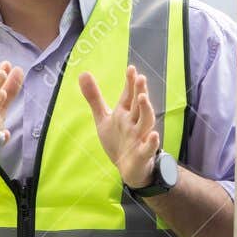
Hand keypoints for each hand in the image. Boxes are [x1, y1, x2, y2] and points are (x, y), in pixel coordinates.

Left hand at [78, 65, 158, 188]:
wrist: (128, 168)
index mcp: (125, 113)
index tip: (131, 68)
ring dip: (146, 110)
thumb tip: (83, 72)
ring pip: (146, 122)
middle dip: (139, 91)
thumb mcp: (103, 118)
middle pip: (138, 105)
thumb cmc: (118, 140)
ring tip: (143, 98)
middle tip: (140, 78)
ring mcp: (139, 137)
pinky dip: (152, 142)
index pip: (128, 95)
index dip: (130, 82)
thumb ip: (94, 97)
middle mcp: (134, 122)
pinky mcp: (143, 154)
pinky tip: (154, 136)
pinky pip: (148, 148)